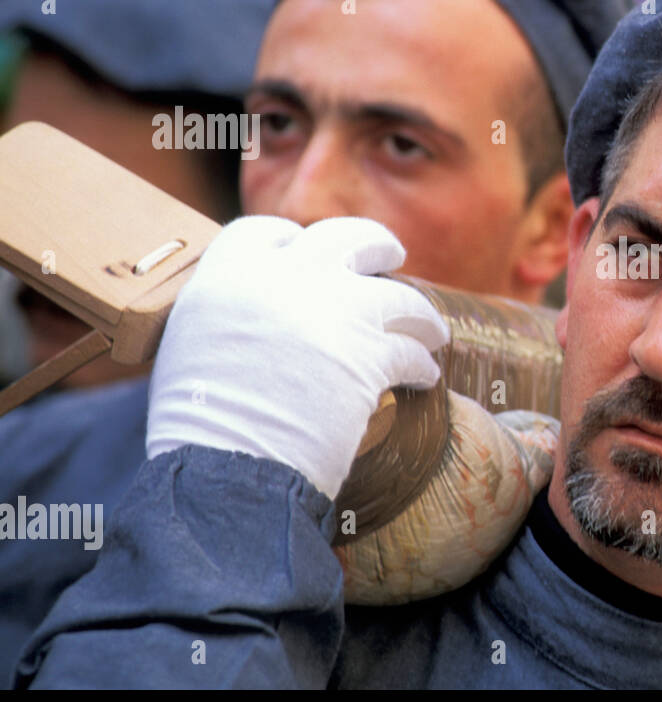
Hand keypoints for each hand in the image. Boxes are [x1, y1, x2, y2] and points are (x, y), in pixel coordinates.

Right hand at [146, 216, 448, 497]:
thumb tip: (255, 319)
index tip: (307, 253)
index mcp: (231, 273)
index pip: (266, 232)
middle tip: (390, 256)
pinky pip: (412, 351)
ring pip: (400, 295)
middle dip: (375, 244)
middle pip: (347, 237)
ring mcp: (334, 312)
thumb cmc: (199, 424)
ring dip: (419, 315)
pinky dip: (422, 364)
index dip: (290, 241)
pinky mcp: (370, 354)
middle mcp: (287, 279)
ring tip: (430, 331)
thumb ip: (228, 315)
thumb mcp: (191, 345)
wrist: (225, 469)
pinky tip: (425, 375)